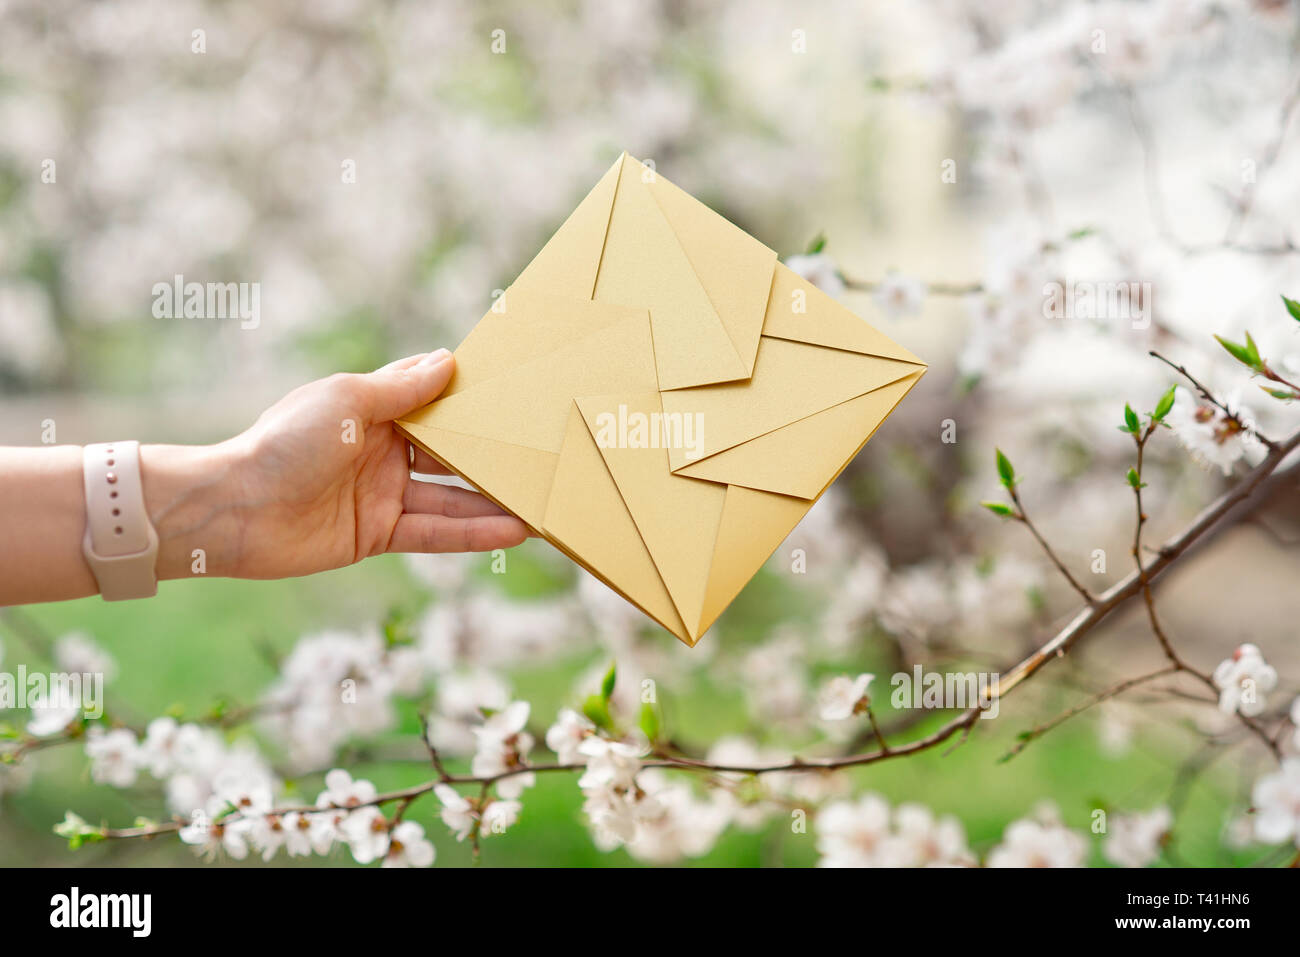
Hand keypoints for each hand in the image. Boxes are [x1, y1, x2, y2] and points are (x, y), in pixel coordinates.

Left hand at [143, 350, 528, 581]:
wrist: (235, 509)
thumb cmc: (284, 442)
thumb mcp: (348, 402)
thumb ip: (402, 390)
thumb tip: (447, 361)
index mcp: (373, 410)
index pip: (433, 402)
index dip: (470, 400)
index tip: (516, 396)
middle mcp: (382, 452)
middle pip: (450, 453)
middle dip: (493, 455)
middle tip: (543, 455)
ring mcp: (383, 495)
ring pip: (452, 497)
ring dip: (494, 502)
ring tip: (541, 503)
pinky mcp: (379, 535)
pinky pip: (436, 533)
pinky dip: (473, 533)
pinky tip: (513, 531)